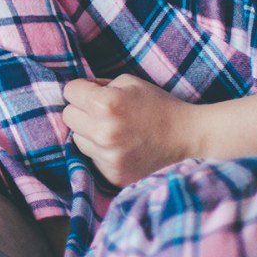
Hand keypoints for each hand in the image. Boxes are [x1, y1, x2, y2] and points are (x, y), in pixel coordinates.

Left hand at [61, 75, 209, 186]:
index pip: (69, 92)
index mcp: (105, 104)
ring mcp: (107, 157)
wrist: (188, 137)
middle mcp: (102, 132)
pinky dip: (102, 152)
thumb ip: (98, 84)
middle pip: (68, 116)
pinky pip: (92, 158)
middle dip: (82, 110)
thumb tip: (76, 92)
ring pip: (77, 139)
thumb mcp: (130, 82)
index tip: (95, 93)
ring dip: (89, 133)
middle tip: (104, 112)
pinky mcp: (113, 174)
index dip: (82, 89)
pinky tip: (122, 147)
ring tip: (115, 131)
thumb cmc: (158, 105)